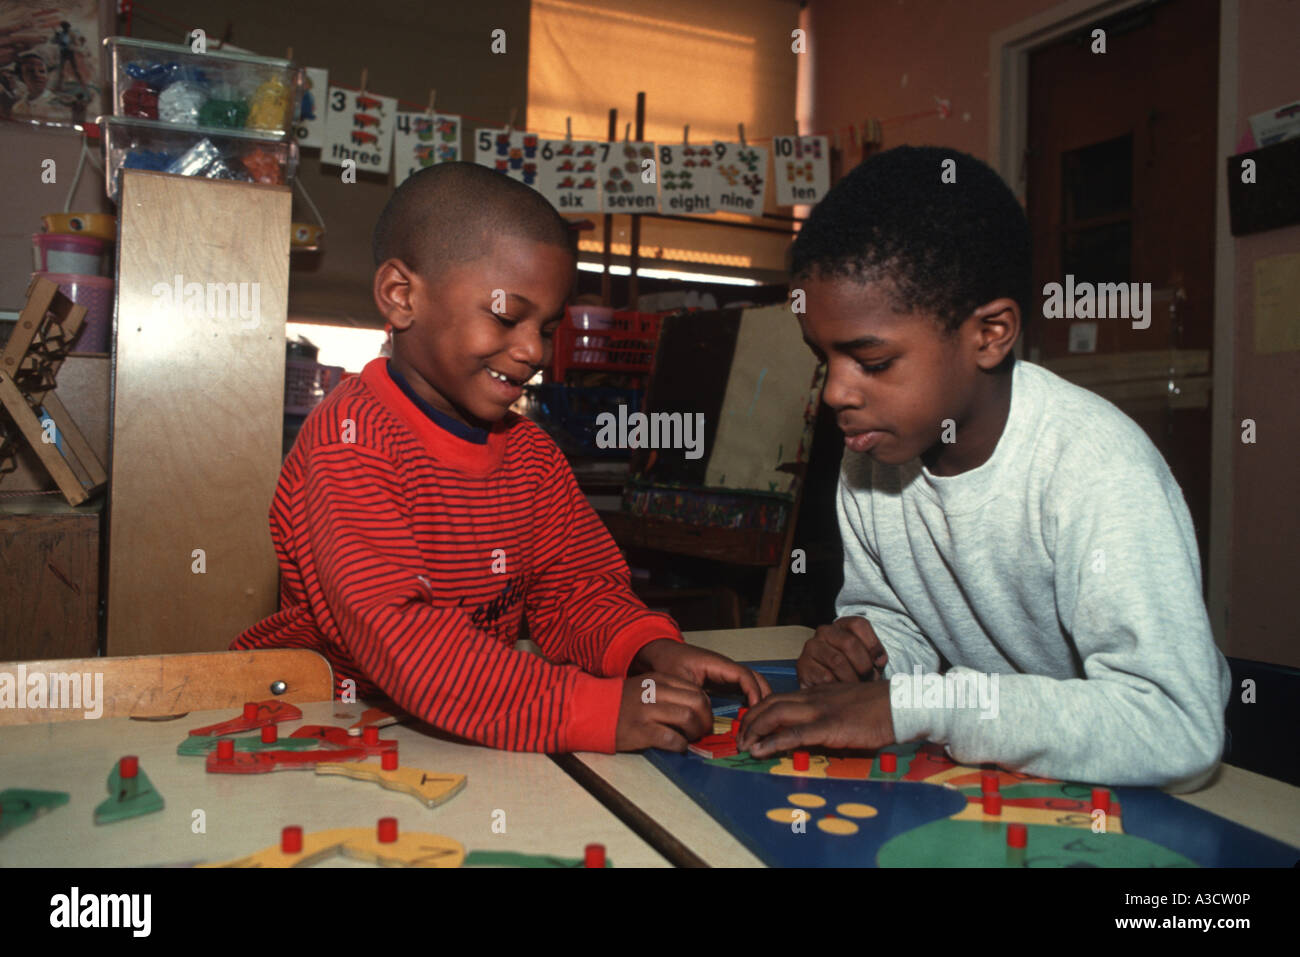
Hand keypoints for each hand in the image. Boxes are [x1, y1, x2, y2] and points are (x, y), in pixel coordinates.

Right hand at [614, 672, 712, 751]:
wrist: (592, 710)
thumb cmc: (622, 702)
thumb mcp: (646, 687)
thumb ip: (669, 693)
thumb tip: (696, 708)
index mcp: (659, 680)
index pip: (695, 690)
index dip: (705, 706)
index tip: (704, 717)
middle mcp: (655, 692)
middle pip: (696, 702)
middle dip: (705, 719)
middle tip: (703, 730)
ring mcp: (648, 711)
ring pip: (687, 718)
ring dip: (695, 732)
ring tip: (690, 738)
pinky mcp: (641, 731)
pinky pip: (671, 738)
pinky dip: (680, 745)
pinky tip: (677, 746)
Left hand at [631, 639, 770, 704]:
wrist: (659, 653)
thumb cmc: (667, 662)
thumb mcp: (677, 679)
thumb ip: (692, 696)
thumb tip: (707, 716)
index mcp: (716, 663)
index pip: (743, 675)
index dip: (752, 691)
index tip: (755, 709)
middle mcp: (725, 667)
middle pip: (754, 677)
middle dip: (763, 694)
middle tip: (766, 716)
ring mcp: (724, 673)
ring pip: (751, 682)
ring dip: (759, 697)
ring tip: (763, 718)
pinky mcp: (721, 680)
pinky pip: (742, 688)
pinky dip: (750, 698)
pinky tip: (750, 714)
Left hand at [736, 681, 895, 756]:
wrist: (899, 705)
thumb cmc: (878, 708)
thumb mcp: (846, 704)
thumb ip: (827, 712)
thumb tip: (814, 728)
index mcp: (817, 692)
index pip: (778, 697)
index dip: (759, 709)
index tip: (749, 723)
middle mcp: (812, 697)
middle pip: (770, 703)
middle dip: (750, 720)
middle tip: (740, 737)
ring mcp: (818, 711)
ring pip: (775, 715)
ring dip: (754, 730)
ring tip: (744, 745)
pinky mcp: (827, 727)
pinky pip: (792, 734)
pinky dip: (771, 742)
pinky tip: (759, 751)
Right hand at [797, 617, 888, 687]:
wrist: (826, 688)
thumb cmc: (851, 670)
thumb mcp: (866, 659)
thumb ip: (875, 656)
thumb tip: (879, 661)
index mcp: (841, 626)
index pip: (858, 624)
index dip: (873, 644)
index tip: (880, 662)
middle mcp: (824, 632)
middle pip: (849, 642)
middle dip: (864, 665)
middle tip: (869, 678)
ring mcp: (811, 647)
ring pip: (837, 661)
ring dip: (852, 678)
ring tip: (857, 687)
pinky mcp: (803, 666)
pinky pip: (825, 677)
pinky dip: (837, 687)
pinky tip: (841, 691)